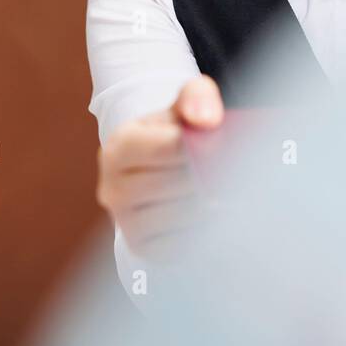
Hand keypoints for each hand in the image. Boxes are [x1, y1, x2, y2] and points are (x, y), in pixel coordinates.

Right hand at [96, 74, 224, 260]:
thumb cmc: (173, 135)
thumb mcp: (183, 107)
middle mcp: (113, 188)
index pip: (171, 147)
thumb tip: (206, 121)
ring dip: (214, 202)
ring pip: (186, 213)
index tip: (219, 145)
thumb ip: (196, 98)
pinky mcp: (143, 247)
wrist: (158, 172)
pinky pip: (184, 242)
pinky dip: (206, 227)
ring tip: (227, 189)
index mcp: (119, 147)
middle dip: (212, 174)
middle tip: (233, 169)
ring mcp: (125, 222)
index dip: (203, 145)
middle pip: (181, 181)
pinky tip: (214, 212)